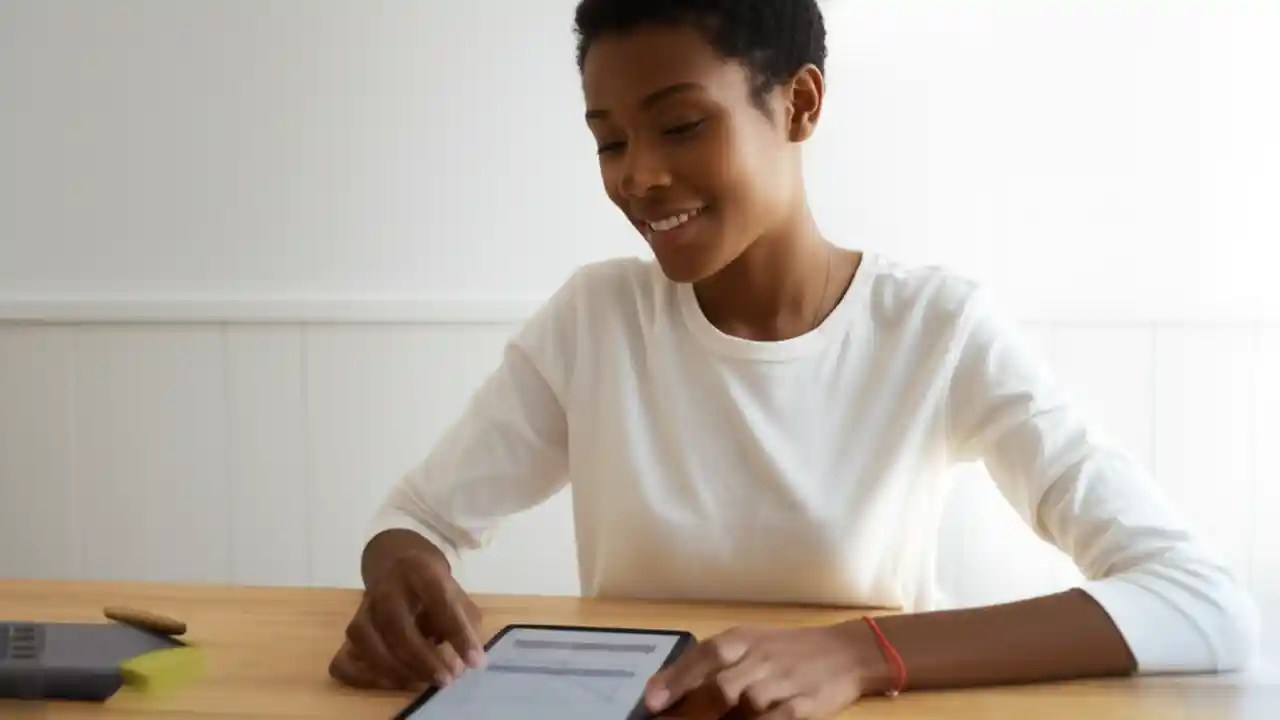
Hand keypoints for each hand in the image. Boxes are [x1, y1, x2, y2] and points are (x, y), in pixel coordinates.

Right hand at [329, 550, 485, 689]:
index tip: (474, 661)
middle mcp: (386, 586)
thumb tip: (471, 660)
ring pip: (365, 639)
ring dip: (395, 668)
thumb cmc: (430, 583)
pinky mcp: (350, 627)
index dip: (457, 633)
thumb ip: (464, 623)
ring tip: (422, 682)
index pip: (438, 601)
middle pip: (395, 624)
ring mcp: (363, 607)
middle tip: (446, 679)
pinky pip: (344, 658)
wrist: (394, 559)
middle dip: (422, 658)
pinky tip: (393, 681)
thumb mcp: (454, 592)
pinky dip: (364, 675)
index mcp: (419, 570)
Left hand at [645, 623, 890, 718]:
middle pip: (722, 687)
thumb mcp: (753, 642)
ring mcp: (783, 684)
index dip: (677, 678)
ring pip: (746, 707)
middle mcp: (762, 659)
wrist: (846, 652)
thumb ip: (716, 661)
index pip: (705, 656)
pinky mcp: (804, 707)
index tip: (652, 701)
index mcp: (744, 639)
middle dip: (696, 710)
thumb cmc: (789, 648)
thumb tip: (668, 686)